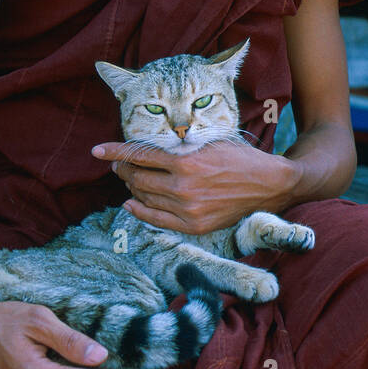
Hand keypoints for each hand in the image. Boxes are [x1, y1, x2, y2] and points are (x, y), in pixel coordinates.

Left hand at [91, 139, 299, 234]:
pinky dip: (139, 211)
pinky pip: (155, 220)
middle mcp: (183, 187)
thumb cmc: (239, 159)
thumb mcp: (209, 142)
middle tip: (118, 165)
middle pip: (138, 178)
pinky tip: (132, 203)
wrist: (269, 185)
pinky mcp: (193, 226)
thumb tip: (148, 149)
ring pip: (144, 198)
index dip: (115, 152)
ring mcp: (187, 209)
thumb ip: (179, 145)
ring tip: (131, 180)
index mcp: (186, 161)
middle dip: (123, 170)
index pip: (139, 155)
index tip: (98, 151)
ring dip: (132, 188)